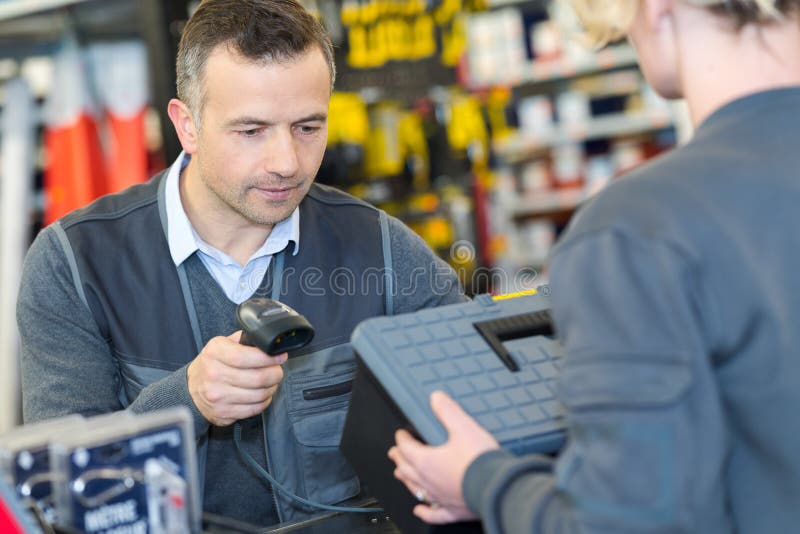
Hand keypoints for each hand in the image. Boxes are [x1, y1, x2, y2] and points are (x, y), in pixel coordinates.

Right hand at [188, 330, 286, 425]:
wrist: (191, 389)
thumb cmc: (211, 365)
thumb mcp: (221, 344)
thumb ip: (243, 340)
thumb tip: (267, 342)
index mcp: (215, 353)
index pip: (246, 356)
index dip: (268, 358)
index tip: (280, 357)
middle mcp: (214, 374)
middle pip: (257, 378)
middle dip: (275, 374)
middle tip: (277, 371)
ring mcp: (218, 396)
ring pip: (259, 395)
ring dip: (271, 388)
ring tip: (270, 383)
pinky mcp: (223, 412)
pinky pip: (254, 409)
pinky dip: (264, 402)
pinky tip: (261, 394)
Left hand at [388, 390, 499, 523]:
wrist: (498, 487)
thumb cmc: (480, 461)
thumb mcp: (463, 426)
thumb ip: (447, 410)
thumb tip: (435, 398)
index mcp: (427, 461)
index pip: (407, 448)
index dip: (402, 439)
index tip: (400, 435)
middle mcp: (429, 481)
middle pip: (406, 469)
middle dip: (399, 458)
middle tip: (394, 453)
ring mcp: (440, 497)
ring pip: (416, 489)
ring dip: (406, 480)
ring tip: (400, 474)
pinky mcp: (454, 511)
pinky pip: (434, 514)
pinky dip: (425, 512)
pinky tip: (420, 511)